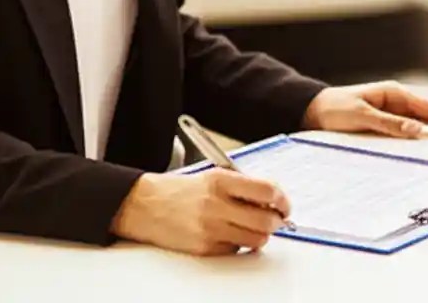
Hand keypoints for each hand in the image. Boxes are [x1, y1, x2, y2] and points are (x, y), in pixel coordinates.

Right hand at [111, 169, 290, 255]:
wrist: (143, 205)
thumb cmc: (177, 190)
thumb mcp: (212, 177)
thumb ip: (242, 186)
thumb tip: (272, 201)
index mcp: (221, 180)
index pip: (267, 191)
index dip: (283, 200)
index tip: (284, 204)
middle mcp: (216, 204)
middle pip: (266, 220)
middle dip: (277, 222)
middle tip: (276, 220)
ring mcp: (210, 228)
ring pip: (256, 239)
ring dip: (261, 235)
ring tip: (253, 228)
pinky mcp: (204, 248)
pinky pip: (236, 251)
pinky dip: (239, 245)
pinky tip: (230, 234)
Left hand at [302, 81, 427, 138]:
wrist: (314, 109)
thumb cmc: (336, 109)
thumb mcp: (361, 116)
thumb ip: (389, 123)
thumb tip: (417, 129)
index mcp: (393, 92)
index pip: (426, 106)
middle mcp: (397, 98)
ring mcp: (393, 108)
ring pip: (423, 116)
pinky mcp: (387, 118)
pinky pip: (411, 123)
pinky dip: (426, 129)